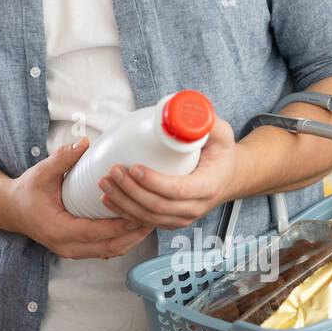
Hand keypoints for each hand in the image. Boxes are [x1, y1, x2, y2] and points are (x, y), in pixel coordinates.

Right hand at [6, 138, 153, 259]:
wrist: (12, 210)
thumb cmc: (27, 192)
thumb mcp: (42, 173)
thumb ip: (63, 158)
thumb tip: (84, 143)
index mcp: (59, 230)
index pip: (99, 232)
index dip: (123, 223)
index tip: (142, 210)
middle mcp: (68, 246)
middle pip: (111, 246)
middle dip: (135, 232)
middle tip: (156, 214)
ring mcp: (73, 251)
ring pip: (111, 250)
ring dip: (132, 237)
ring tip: (151, 219)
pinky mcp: (78, 249)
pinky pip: (105, 248)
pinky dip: (122, 239)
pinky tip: (135, 224)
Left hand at [97, 117, 240, 229]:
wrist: (226, 177)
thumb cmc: (220, 153)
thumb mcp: (221, 134)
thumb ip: (206, 121)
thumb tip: (185, 108)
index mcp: (208, 186)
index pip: (178, 190)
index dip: (154, 182)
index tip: (134, 167)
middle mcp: (195, 207)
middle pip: (158, 206)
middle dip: (130, 190)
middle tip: (112, 171)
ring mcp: (182, 218)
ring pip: (148, 217)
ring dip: (123, 201)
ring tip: (104, 183)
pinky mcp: (170, 221)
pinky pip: (145, 221)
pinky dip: (124, 211)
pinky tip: (108, 199)